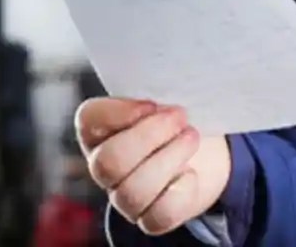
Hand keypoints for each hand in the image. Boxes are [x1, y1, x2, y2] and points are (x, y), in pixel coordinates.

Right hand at [75, 98, 232, 234]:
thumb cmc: (179, 119)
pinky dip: (181, 191)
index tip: (152, 103)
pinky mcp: (151, 218)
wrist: (206, 152)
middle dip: (150, 136)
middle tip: (180, 116)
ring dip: (170, 158)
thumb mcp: (167, 95)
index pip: (89, 119)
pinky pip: (159, 215)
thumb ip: (157, 87)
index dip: (119, 112)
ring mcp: (125, 196)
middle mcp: (104, 165)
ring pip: (133, 191)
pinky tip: (190, 173)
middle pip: (108, 162)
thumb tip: (169, 77)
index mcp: (100, 129)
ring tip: (192, 137)